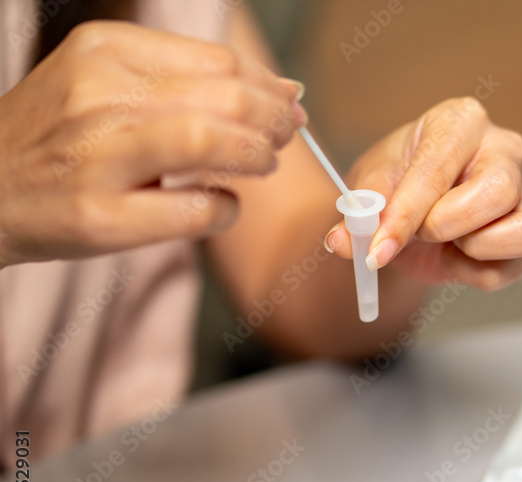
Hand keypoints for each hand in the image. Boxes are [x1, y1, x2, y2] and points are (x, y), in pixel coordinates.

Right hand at [0, 21, 305, 267]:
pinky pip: (195, 208)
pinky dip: (227, 209)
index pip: (220, 61)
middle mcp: (98, 96)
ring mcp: (97, 157)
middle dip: (275, 122)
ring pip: (211, 142)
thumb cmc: (60, 139)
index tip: (287, 105)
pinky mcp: (101, 216)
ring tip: (260, 166)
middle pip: (227, 99)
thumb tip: (286, 91)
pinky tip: (222, 205)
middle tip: (283, 139)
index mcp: (104, 51)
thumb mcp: (106, 84)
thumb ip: (190, 82)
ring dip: (256, 157)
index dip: (269, 88)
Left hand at [324, 98, 521, 289]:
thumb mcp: (371, 188)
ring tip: (447, 242)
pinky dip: (480, 273)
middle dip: (448, 225)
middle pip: (496, 192)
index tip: (375, 252)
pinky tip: (459, 256)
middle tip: (422, 233)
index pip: (438, 170)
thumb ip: (359, 213)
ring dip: (476, 250)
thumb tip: (344, 242)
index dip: (404, 216)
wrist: (414, 212)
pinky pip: (518, 265)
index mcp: (460, 123)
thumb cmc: (398, 184)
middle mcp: (505, 149)